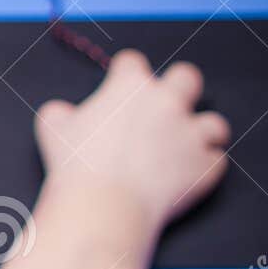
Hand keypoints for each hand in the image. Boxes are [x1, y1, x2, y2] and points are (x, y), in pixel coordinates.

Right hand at [35, 50, 229, 233]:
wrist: (105, 206)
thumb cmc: (76, 165)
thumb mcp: (52, 128)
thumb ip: (61, 111)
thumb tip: (64, 112)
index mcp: (131, 87)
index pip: (133, 62)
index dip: (124, 73)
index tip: (120, 85)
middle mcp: (168, 102)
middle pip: (187, 77)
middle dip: (177, 88)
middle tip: (163, 107)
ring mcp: (192, 134)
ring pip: (213, 123)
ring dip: (199, 132)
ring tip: (182, 146)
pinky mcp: (207, 166)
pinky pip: (216, 160)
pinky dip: (203, 167)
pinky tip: (186, 174)